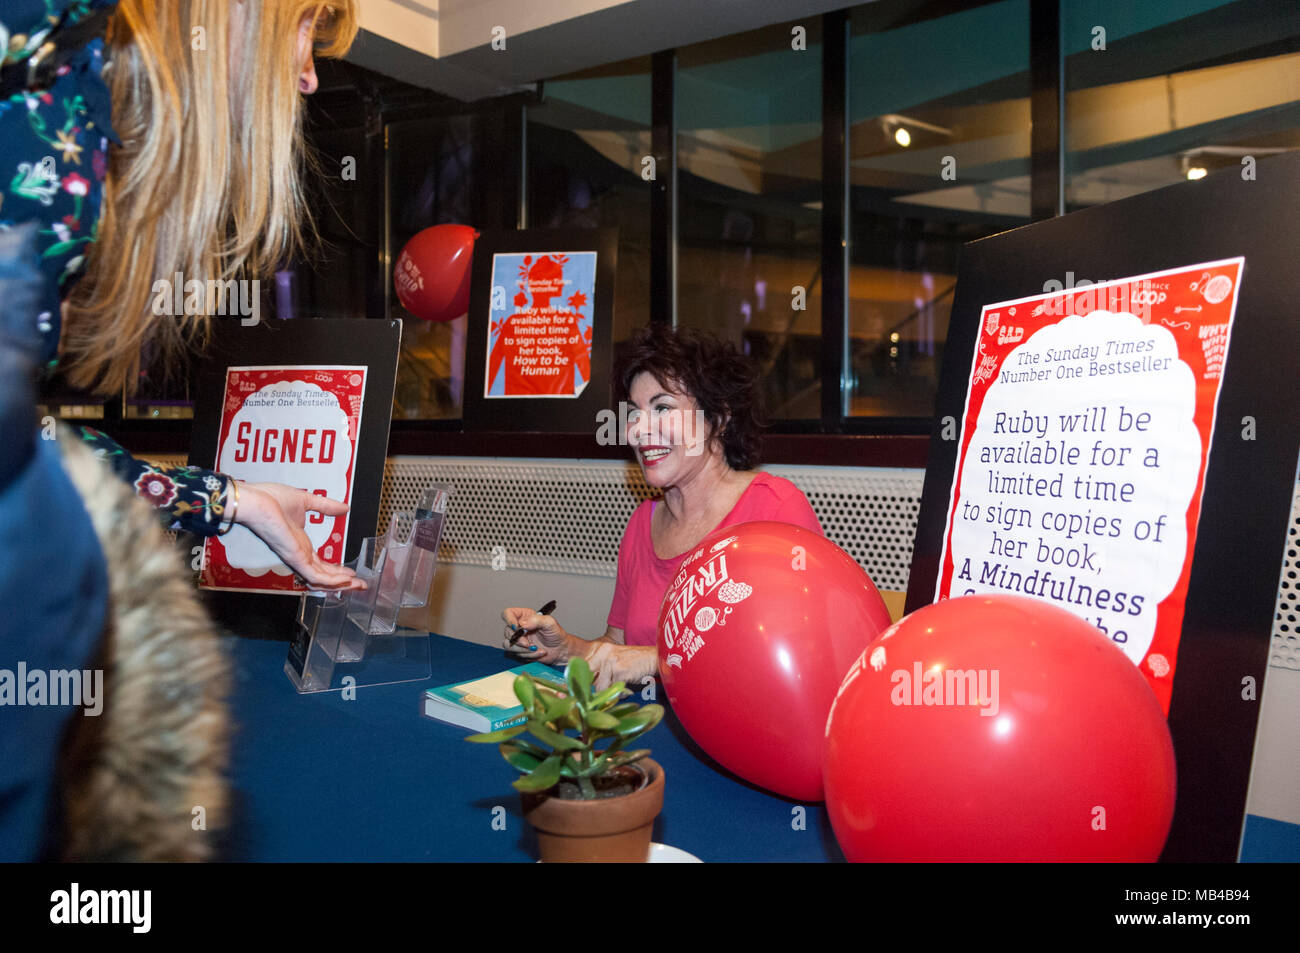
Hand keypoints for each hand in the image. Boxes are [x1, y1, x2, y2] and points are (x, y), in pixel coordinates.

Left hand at [235, 481, 364, 590]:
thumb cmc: (270, 499)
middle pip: (324, 575)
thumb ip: (326, 506)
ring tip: (357, 585)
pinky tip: (344, 580)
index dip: (337, 570)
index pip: (321, 564)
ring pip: (320, 580)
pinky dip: (330, 581)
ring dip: (340, 584)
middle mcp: (299, 554)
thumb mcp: (306, 501)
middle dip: (343, 581)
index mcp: (300, 543)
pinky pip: (314, 576)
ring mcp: (296, 558)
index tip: (351, 572)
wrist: (256, 501)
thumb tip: (344, 508)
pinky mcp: (294, 558)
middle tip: (360, 584)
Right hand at [501, 607, 572, 664]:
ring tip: (536, 649)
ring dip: (522, 649)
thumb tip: (522, 624)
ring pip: (508, 645)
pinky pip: (515, 654)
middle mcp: (518, 627)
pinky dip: (528, 655)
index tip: (517, 627)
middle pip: (507, 631)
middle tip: (528, 644)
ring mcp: (518, 639)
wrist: (560, 649)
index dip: (508, 620)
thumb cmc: (556, 634)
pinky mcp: (519, 650)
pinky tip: (539, 652)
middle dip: (518, 640)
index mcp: (524, 616)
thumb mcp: (550, 623)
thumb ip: (536, 620)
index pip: (508, 614)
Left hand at [583, 642, 658, 692]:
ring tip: (618, 687)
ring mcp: (611, 662)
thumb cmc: (634, 661)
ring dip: (608, 692)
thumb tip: (585, 685)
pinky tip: (626, 688)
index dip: (580, 679)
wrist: (654, 658)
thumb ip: (599, 668)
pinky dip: (620, 693)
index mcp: (600, 649)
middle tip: (598, 694)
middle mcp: (603, 653)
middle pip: (588, 678)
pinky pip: (613, 690)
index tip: (580, 688)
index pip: (581, 666)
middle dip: (592, 688)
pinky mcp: (620, 672)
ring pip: (599, 687)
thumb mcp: (614, 659)